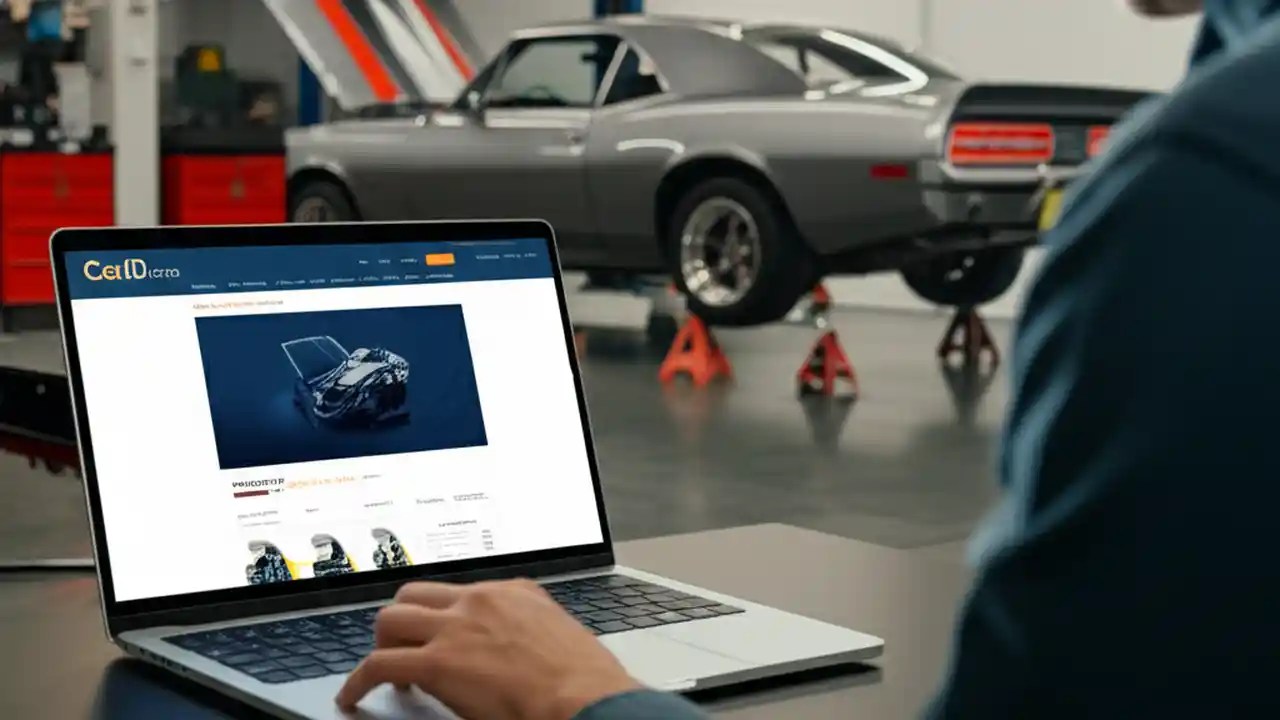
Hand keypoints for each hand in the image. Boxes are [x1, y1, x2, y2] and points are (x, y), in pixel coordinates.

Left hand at [337, 579, 641, 718]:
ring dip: (383, 643)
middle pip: (417, 594)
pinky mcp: (437, 661)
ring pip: (392, 618)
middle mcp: (480, 600)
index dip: (443, 616)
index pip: (461, 592)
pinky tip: (353, 695)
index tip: (440, 634)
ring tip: (384, 671)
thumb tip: (520, 656)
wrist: (585, 700)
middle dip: (404, 621)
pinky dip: (359, 680)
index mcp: (514, 592)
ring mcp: (456, 627)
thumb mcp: (560, 638)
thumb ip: (531, 634)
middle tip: (405, 648)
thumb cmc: (586, 683)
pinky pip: (378, 664)